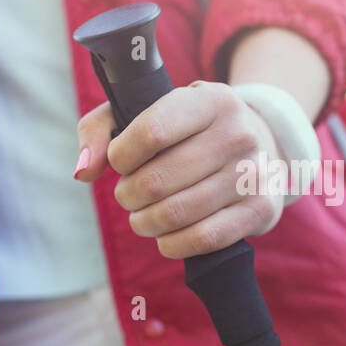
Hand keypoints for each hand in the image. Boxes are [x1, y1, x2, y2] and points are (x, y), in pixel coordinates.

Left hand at [75, 81, 285, 258]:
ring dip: (145, 223)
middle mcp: (238, 132)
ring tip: (142, 217)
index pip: (151, 131)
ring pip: (175, 213)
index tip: (121, 162)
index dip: (121, 155)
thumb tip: (84, 172)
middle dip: (127, 195)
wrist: (260, 145)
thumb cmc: (187, 131)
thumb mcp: (147, 110)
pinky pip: (203, 239)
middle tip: (128, 195)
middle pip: (156, 180)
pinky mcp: (262, 209)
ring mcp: (254, 173)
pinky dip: (172, 245)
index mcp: (210, 100)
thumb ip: (100, 130)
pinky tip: (165, 237)